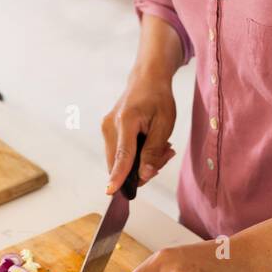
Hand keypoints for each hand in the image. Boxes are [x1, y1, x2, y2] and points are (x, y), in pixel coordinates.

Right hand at [101, 64, 176, 194]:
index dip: (118, 176)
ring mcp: (106, 128)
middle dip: (142, 169)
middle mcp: (110, 126)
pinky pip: (119, 153)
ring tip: (161, 147)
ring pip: (119, 160)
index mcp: (126, 121)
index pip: (123, 155)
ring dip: (140, 162)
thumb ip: (153, 150)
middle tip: (165, 155)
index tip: (111, 192)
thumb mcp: (164, 123)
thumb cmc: (157, 98)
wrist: (146, 79)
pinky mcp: (107, 131)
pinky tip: (149, 144)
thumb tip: (144, 175)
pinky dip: (134, 155)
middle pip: (120, 163)